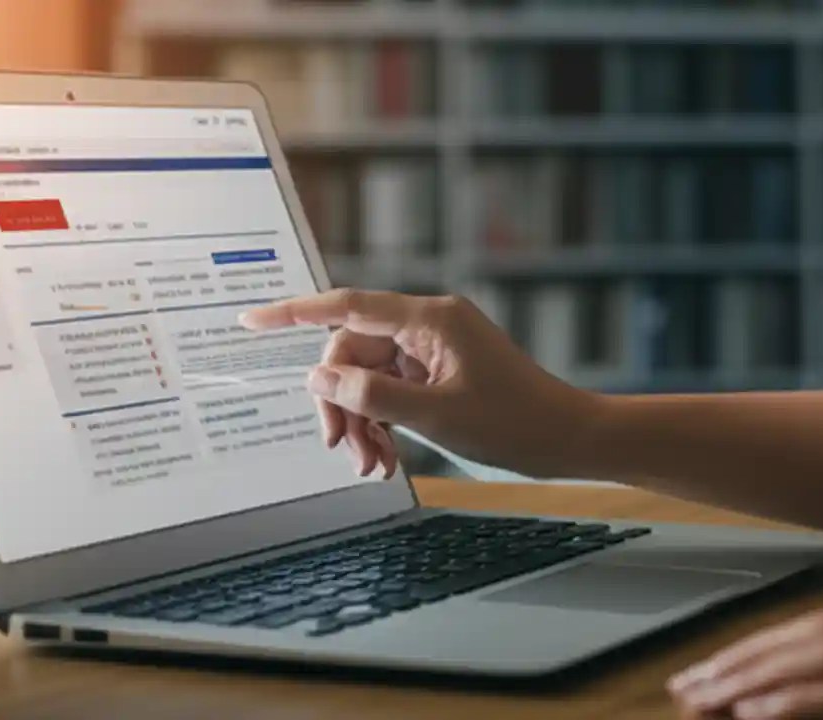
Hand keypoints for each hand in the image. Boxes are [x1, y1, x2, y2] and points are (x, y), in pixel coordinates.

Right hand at [240, 289, 598, 477]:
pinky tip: (384, 459)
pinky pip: (393, 393)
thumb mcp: (435, 416)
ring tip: (370, 466)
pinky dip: (383, 424)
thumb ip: (371, 395)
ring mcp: (434, 351)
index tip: (251, 319)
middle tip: (339, 449)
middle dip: (340, 402)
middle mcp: (428, 327)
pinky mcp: (440, 375)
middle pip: (354, 353)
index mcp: (429, 320)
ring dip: (361, 421)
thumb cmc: (517, 424)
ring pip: (369, 378)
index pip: (346, 307)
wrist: (571, 441)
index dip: (293, 313)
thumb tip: (318, 378)